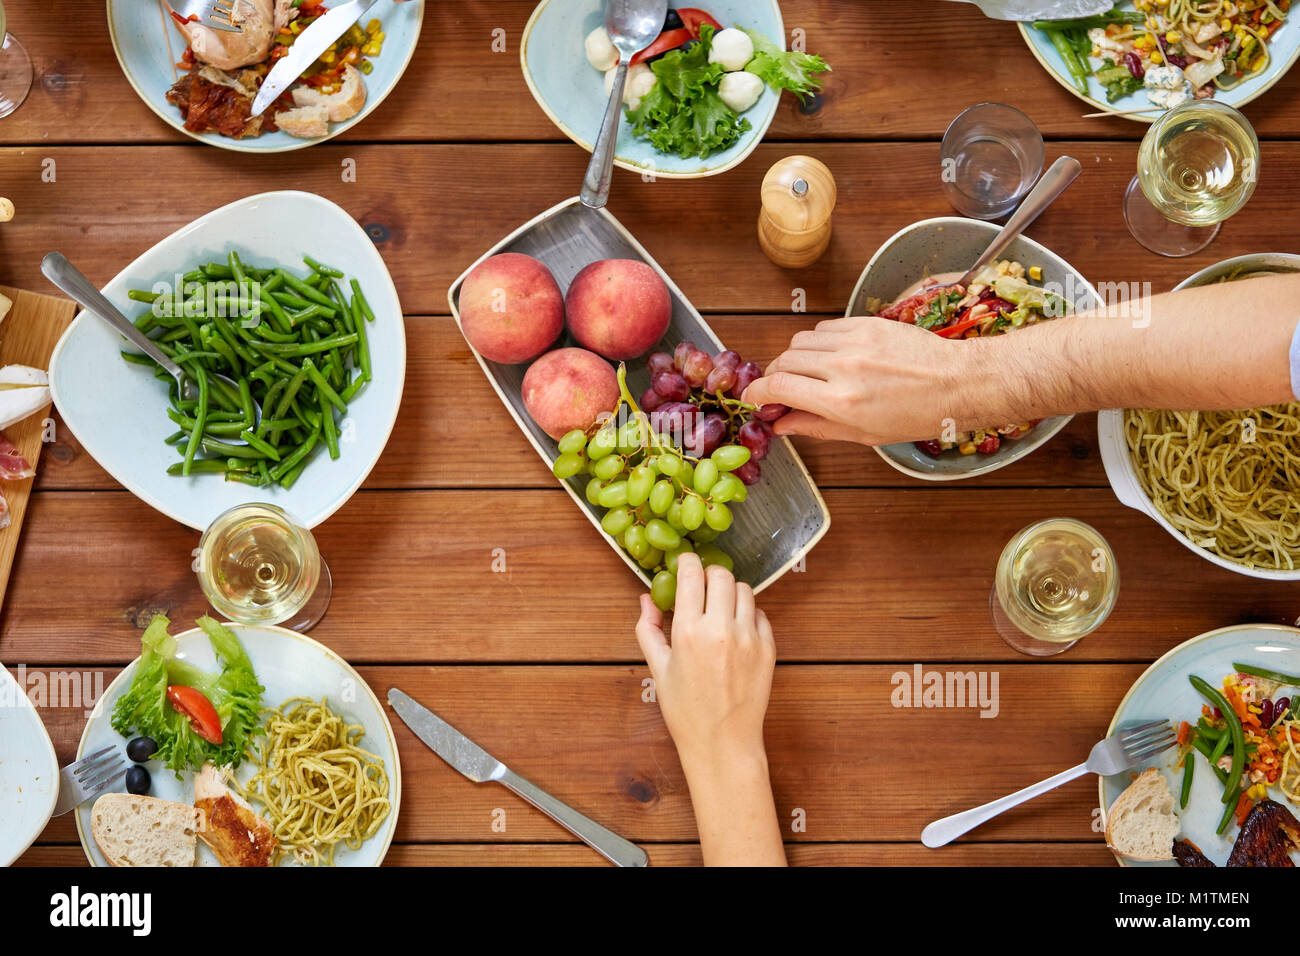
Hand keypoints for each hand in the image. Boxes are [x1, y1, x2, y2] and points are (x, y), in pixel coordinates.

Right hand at [635, 553, 774, 770]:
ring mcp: (749, 638)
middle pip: (721, 575)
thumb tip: (646, 599)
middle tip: (701, 587)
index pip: (692, 574)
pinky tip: (735, 630)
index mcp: (688, 632)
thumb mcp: (658, 670)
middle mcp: (721, 629)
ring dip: (729, 593)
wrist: (723, 743)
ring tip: (719, 610)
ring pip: (744, 590)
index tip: (684, 563)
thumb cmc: (686, 712)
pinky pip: (760, 615)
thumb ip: (648, 629)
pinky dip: (748, 615)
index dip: (687, 562)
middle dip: (709, 574)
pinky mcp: (768, 648)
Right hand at [743, 315, 976, 446]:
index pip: (779, 387)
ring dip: (794, 359)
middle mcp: (843, 367)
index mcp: (841, 401)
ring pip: (800, 342)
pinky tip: (829, 357)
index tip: (753, 398)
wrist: (957, 382)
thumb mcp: (864, 434)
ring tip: (807, 374)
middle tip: (780, 391)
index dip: (758, 392)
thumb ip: (816, 427)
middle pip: (784, 362)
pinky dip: (817, 343)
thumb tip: (782, 425)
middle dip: (774, 377)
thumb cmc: (917, 415)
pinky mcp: (866, 323)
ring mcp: (855, 341)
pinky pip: (824, 329)